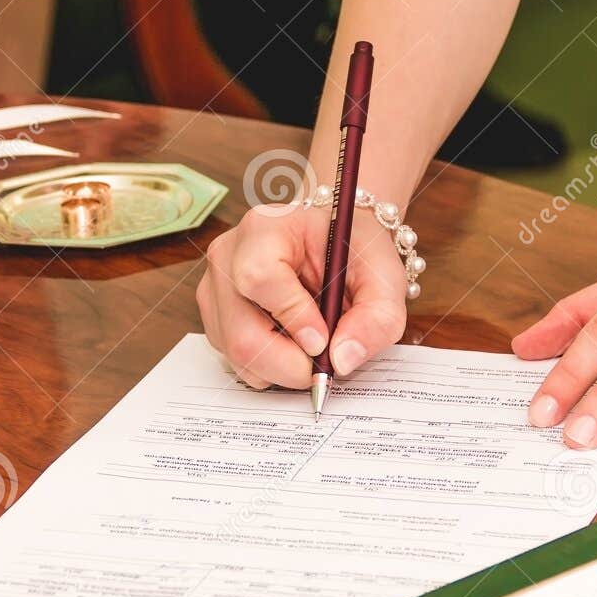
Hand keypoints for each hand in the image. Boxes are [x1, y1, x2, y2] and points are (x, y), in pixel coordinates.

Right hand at [198, 204, 408, 387]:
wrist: (330, 239)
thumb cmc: (352, 249)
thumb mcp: (383, 275)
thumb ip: (376, 318)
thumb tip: (342, 361)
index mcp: (265, 228)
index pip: (260, 278)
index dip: (292, 318)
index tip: (323, 340)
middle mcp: (228, 257)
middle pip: (241, 332)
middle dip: (289, 363)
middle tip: (324, 365)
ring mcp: (215, 289)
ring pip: (236, 354)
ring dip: (281, 367)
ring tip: (312, 345)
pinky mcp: (213, 316)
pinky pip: (235, 360)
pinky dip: (269, 366)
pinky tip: (291, 341)